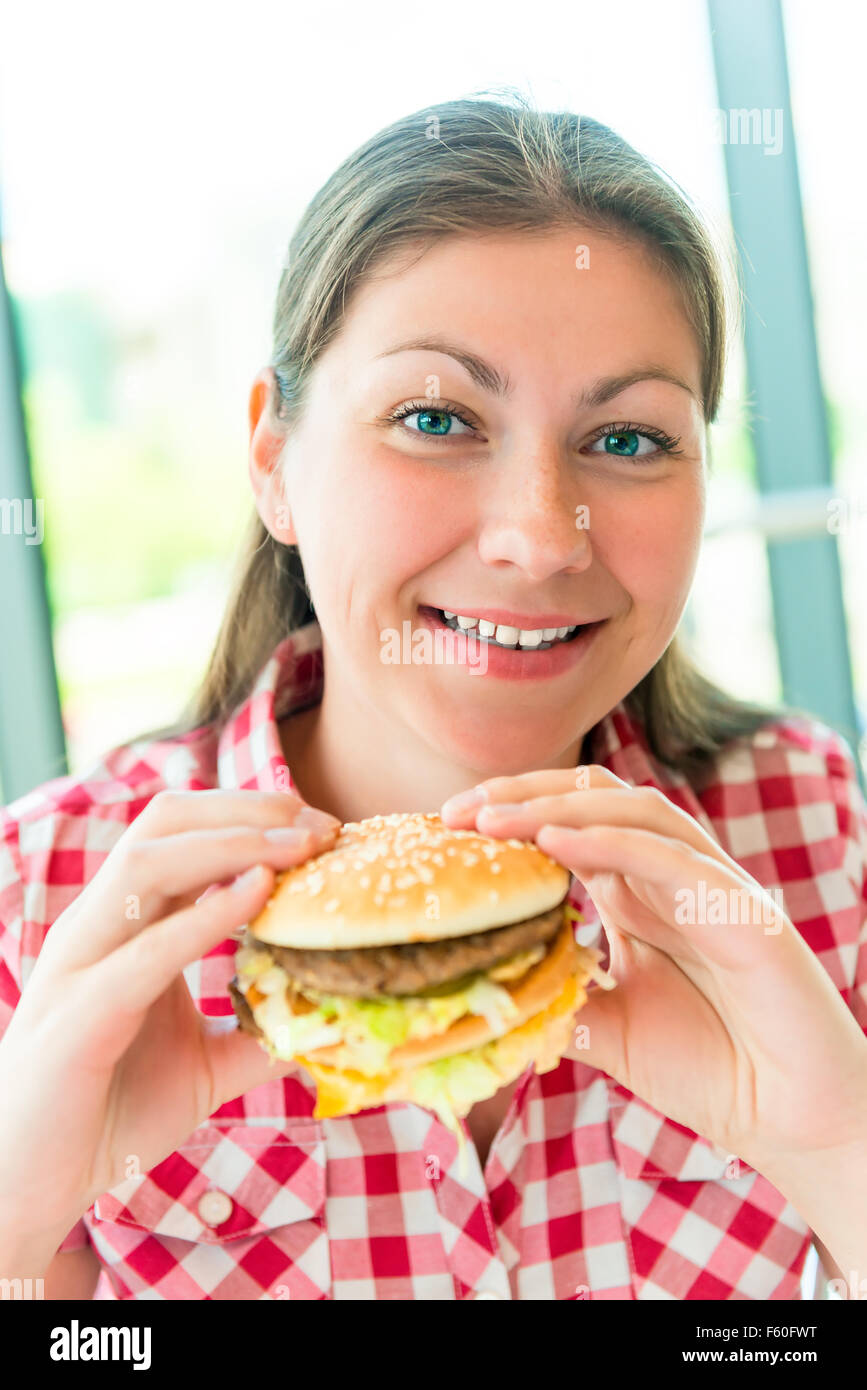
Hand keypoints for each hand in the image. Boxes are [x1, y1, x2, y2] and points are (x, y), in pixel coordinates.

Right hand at [0, 789, 340, 1245]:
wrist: (28, 1187)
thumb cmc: (109, 1115)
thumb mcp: (205, 1066)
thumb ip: (260, 1036)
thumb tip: (335, 1025)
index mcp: (124, 923)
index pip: (184, 831)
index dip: (255, 816)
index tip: (324, 828)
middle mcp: (98, 925)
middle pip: (166, 821)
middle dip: (250, 810)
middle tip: (322, 824)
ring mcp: (82, 962)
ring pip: (149, 862)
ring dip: (233, 843)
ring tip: (300, 845)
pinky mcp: (80, 1015)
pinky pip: (145, 950)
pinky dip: (205, 915)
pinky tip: (257, 895)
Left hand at [441, 767, 866, 1171]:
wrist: (796, 1121)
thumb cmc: (714, 1071)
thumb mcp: (610, 1032)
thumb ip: (557, 1001)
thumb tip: (479, 992)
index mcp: (640, 895)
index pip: (569, 825)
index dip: (508, 816)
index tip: (445, 829)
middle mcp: (672, 876)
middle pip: (592, 798)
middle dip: (520, 794)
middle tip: (453, 813)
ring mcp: (710, 886)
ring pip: (631, 810)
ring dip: (555, 807)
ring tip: (490, 819)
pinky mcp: (743, 911)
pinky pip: (670, 858)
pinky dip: (609, 843)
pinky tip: (553, 843)